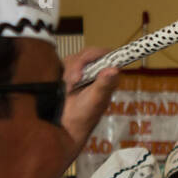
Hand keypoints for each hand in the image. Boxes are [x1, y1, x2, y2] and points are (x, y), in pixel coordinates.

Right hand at [60, 47, 118, 161]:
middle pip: (88, 53)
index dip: (96, 54)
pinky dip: (63, 72)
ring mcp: (84, 72)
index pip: (107, 54)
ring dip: (70, 71)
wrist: (66, 123)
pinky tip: (66, 85)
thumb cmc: (85, 115)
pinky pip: (65, 62)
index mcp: (109, 77)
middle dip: (78, 65)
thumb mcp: (96, 99)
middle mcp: (98, 72)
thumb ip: (104, 84)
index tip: (85, 60)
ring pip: (75, 58)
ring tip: (70, 87)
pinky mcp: (71, 73)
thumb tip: (114, 69)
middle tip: (75, 79)